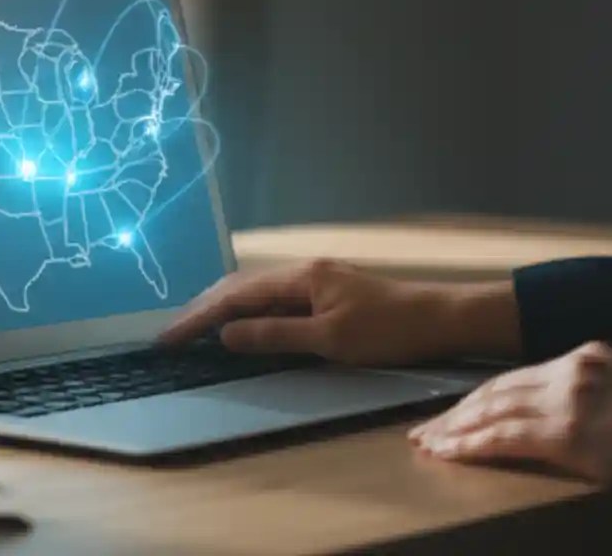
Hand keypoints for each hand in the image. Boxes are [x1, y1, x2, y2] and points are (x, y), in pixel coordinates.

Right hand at [159, 259, 521, 365]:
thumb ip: (275, 335)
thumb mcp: (330, 340)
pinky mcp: (328, 294)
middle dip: (203, 310)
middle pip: (241, 287)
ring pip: (257, 292)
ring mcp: (317, 281)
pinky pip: (275, 300)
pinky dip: (249, 312)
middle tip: (171, 335)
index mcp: (302, 277)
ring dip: (223, 310)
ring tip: (194, 329)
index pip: (236, 296)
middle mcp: (305, 271)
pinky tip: (242, 325)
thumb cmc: (390, 330)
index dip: (199, 318)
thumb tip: (227, 334)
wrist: (443, 319)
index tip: (168, 338)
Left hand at [409, 341, 611, 493]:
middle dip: (457, 412)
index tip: (456, 412)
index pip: (518, 377)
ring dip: (455, 429)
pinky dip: (472, 445)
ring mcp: (567, 396)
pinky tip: (450, 453)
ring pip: (492, 411)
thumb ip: (595, 394)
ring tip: (427, 444)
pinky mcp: (567, 429)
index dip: (482, 397)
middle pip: (496, 389)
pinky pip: (504, 436)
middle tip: (426, 430)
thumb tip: (570, 416)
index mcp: (587, 356)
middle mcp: (571, 368)